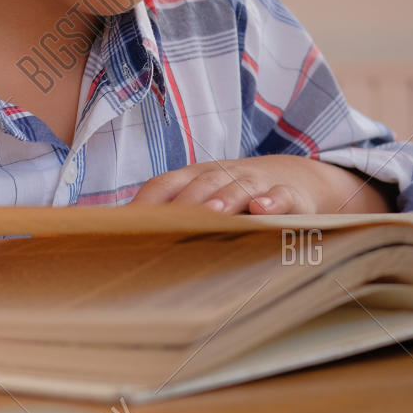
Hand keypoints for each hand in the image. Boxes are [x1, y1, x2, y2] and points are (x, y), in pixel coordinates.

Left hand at [131, 155, 395, 213]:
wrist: (294, 179)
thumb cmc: (234, 199)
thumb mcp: (203, 201)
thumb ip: (168, 215)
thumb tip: (117, 235)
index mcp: (196, 178)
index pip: (166, 185)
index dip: (147, 202)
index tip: (126, 225)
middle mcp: (223, 177)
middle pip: (200, 186)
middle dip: (184, 204)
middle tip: (167, 224)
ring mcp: (256, 184)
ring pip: (238, 189)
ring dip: (224, 200)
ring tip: (213, 215)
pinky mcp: (290, 197)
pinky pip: (281, 196)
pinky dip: (273, 201)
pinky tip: (262, 209)